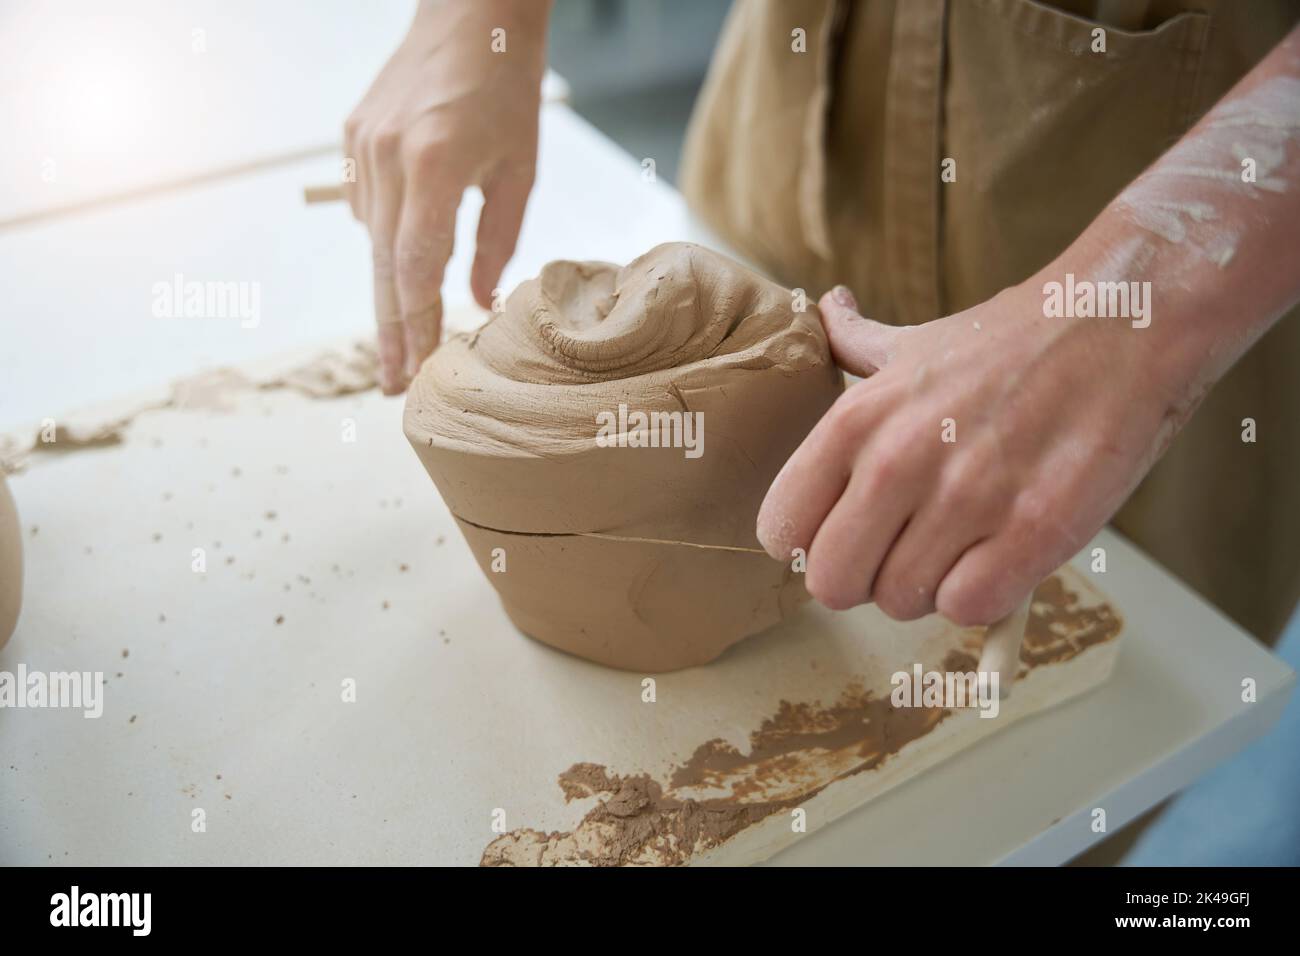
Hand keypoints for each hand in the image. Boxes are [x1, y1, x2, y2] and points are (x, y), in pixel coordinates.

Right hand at [344, 0, 549, 393]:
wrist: (469, 15)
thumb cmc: (506, 91)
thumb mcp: (519, 171)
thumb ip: (497, 242)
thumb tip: (476, 302)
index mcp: (434, 165)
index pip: (418, 268)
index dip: (418, 328)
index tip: (420, 372)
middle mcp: (387, 159)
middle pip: (384, 268)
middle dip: (391, 333)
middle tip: (392, 386)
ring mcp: (362, 148)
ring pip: (373, 243)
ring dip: (387, 295)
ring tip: (398, 346)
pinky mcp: (352, 140)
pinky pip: (366, 210)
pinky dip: (384, 243)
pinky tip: (400, 267)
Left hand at [757, 282, 1186, 625]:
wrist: (1121, 324)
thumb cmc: (1013, 341)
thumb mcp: (914, 340)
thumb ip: (854, 340)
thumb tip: (827, 306)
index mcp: (853, 421)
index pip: (781, 532)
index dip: (815, 545)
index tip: (850, 534)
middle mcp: (897, 461)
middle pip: (833, 585)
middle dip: (866, 581)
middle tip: (907, 551)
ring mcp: (965, 498)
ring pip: (903, 603)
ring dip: (932, 586)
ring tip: (967, 540)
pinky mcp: (1034, 530)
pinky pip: (969, 609)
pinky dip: (984, 596)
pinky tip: (1003, 556)